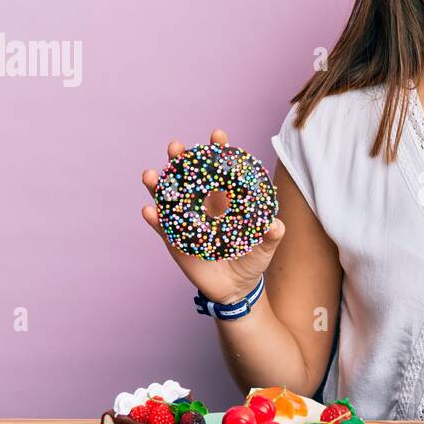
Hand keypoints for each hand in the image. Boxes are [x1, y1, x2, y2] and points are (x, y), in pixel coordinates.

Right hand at [141, 128, 285, 303]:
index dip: (218, 150)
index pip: (220, 169)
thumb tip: (274, 224)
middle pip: (187, 176)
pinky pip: (162, 228)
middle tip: (175, 147)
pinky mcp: (175, 241)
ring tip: (151, 175)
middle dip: (179, 159)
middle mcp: (202, 204)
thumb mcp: (266, 246)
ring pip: (168, 197)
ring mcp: (186, 221)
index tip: (217, 135)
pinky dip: (155, 218)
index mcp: (225, 199)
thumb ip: (272, 234)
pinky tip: (149, 210)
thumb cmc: (253, 259)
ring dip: (157, 184)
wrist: (237, 287)